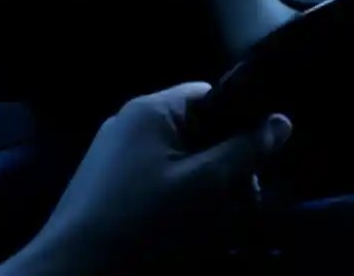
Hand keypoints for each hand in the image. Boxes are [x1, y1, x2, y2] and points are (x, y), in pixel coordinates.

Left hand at [0, 82, 292, 275]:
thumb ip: (247, 149)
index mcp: (152, 109)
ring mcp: (114, 156)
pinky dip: (180, 200)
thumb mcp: (206, 185)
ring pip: (182, 161)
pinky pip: (159, 181)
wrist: (72, 272)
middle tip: (244, 201)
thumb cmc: (144, 221)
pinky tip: (188, 230)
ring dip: (206, 188)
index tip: (259, 159)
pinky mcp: (108, 187)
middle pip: (200, 131)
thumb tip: (282, 121)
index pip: (213, 96)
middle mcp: (130, 124)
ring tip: (218, 223)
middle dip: (227, 164)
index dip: (242, 123)